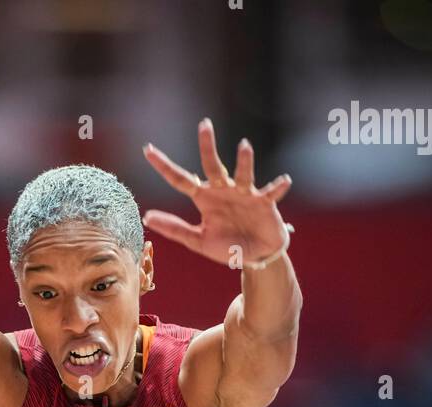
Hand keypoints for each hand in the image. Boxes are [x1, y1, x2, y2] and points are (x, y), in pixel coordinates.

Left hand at [142, 120, 291, 265]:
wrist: (255, 256)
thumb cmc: (227, 246)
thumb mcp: (198, 240)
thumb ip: (175, 229)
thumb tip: (147, 217)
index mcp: (205, 199)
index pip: (181, 179)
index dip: (164, 166)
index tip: (147, 150)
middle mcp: (223, 191)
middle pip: (212, 166)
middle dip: (208, 147)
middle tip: (204, 125)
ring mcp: (245, 194)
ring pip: (243, 174)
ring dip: (244, 162)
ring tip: (244, 146)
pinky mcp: (264, 203)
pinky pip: (271, 193)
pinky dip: (277, 188)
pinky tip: (284, 181)